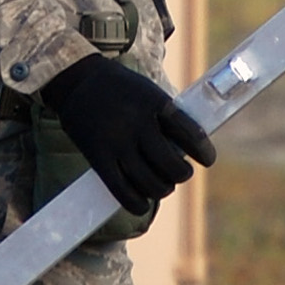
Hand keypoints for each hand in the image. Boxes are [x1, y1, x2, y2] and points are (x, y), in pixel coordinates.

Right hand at [38, 54, 217, 213]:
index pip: (190, 134)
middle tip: (180, 173)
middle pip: (171, 166)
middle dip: (182, 174)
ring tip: (162, 186)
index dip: (204, 152)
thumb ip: (167, 119)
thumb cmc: (121, 90)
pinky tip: (142, 203)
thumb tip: (187, 155)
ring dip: (162, 189)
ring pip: (150, 183)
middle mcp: (137, 123)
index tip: (207, 160)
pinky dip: (137, 203)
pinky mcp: (98, 158)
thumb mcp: (149, 93)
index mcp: (155, 103)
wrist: (77, 81)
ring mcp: (116, 142)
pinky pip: (122, 191)